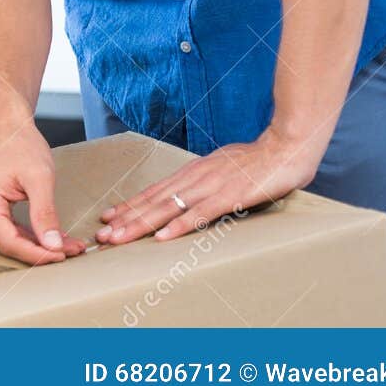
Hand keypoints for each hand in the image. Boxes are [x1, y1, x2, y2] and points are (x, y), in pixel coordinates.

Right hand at [0, 118, 87, 264]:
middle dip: (42, 250)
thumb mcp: (40, 178)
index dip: (37, 254)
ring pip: (10, 240)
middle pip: (9, 243)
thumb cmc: (19, 144)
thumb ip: (45, 214)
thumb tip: (52, 245)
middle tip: (72, 249)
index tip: (62, 255)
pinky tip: (51, 236)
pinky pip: (8, 230)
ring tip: (67, 244)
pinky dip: (31, 235)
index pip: (9, 241)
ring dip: (38, 245)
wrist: (8, 127)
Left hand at [96, 124, 324, 243]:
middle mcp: (193, 178)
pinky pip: (199, 214)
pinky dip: (179, 226)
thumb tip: (189, 193)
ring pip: (167, 208)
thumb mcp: (220, 168)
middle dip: (125, 219)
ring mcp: (209, 187)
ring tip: (119, 238)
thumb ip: (203, 181)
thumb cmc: (255, 160)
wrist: (284, 148)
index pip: (154, 191)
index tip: (108, 217)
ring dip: (140, 225)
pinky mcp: (227, 197)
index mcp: (191, 172)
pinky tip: (162, 238)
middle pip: (152, 201)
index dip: (129, 205)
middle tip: (102, 235)